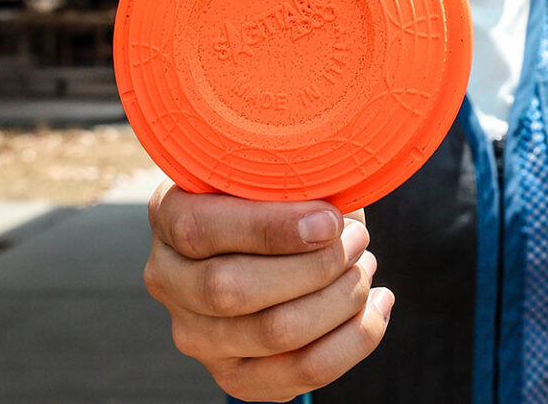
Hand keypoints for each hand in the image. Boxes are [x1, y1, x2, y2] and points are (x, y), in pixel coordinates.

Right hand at [145, 182, 392, 400]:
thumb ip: (293, 177)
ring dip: (340, 299)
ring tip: (365, 267)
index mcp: (170, 216)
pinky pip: (302, 373)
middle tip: (358, 239)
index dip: (271, 228)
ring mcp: (196, 335)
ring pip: (274, 333)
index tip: (331, 220)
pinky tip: (378, 302)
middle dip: (315, 266)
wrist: (273, 246)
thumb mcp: (276, 171)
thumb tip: (333, 206)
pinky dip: (356, 338)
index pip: (200, 230)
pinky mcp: (234, 375)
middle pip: (232, 290)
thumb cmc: (281, 197)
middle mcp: (169, 280)